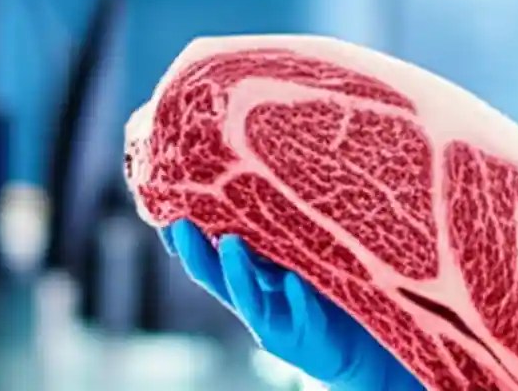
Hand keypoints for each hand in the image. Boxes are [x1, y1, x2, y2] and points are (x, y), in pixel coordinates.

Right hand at [160, 220, 422, 390]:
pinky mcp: (303, 337)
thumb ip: (271, 231)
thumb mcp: (290, 256)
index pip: (204, 256)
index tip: (163, 211)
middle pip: (214, 277)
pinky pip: (300, 312)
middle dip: (196, 253)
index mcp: (243, 276)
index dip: (183, 240)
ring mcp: (273, 320)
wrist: (353, 345)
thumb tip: (254, 173)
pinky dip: (297, 297)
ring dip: (237, 272)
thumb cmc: (319, 290)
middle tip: (180, 224)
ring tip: (232, 244)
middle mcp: (250, 299)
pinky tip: (295, 280)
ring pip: (247, 297)